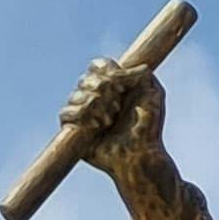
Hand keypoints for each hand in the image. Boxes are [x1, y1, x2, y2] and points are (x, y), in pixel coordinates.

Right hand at [69, 56, 168, 178]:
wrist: (139, 155)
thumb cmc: (149, 129)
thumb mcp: (153, 95)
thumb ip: (142, 74)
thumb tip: (138, 65)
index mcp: (113, 85)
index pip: (98, 65)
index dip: (107, 72)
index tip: (121, 86)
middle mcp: (97, 97)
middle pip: (85, 79)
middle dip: (103, 92)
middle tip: (117, 108)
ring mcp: (84, 113)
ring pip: (75, 96)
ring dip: (94, 107)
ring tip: (109, 122)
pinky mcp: (74, 130)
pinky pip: (65, 113)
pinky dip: (79, 116)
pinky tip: (96, 126)